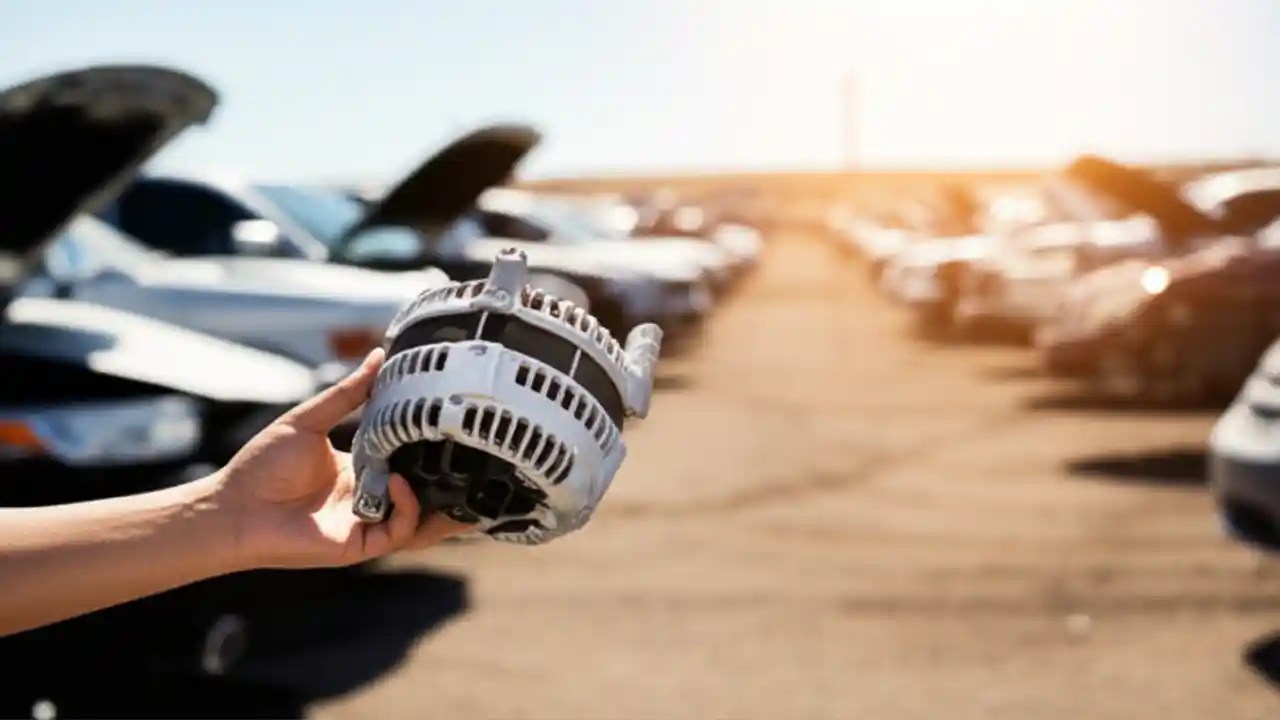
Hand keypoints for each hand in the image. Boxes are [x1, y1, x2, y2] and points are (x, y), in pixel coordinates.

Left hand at [209, 349, 472, 569]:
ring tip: (468, 486)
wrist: (232, 508)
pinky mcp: (359, 544)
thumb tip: (377, 355)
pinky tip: (401, 483)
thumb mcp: (309, 420)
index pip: (407, 461)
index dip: (431, 451)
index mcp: (359, 472)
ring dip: (444, 507)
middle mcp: (368, 499)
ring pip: (419, 520)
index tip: (454, 428)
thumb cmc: (261, 465)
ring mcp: (366, 523)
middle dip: (452, 487)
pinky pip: (397, 530)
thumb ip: (347, 393)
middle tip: (484, 465)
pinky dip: (407, 508)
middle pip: (422, 494)